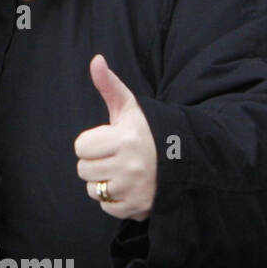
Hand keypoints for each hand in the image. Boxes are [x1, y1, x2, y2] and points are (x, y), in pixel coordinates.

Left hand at [74, 54, 157, 220]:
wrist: (186, 159)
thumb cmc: (150, 131)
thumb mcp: (131, 107)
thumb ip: (109, 85)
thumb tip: (95, 60)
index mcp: (125, 138)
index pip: (80, 147)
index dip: (93, 143)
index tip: (111, 140)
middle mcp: (131, 165)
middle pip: (83, 170)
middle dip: (96, 162)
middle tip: (118, 157)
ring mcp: (136, 188)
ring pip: (94, 190)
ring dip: (104, 182)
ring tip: (124, 172)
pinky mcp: (140, 207)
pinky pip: (107, 207)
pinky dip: (115, 200)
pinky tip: (130, 187)